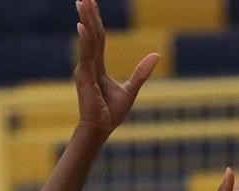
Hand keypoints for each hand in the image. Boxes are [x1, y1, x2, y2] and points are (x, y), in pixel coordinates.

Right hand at [74, 0, 156, 133]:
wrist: (101, 130)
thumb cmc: (112, 114)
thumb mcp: (131, 89)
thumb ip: (142, 71)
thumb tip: (157, 55)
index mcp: (97, 67)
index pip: (97, 39)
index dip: (95, 21)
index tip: (91, 4)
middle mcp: (88, 65)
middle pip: (91, 34)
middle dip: (88, 15)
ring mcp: (85, 70)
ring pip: (87, 40)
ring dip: (85, 20)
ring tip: (82, 2)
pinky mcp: (85, 78)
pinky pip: (86, 55)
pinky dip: (84, 40)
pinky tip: (82, 26)